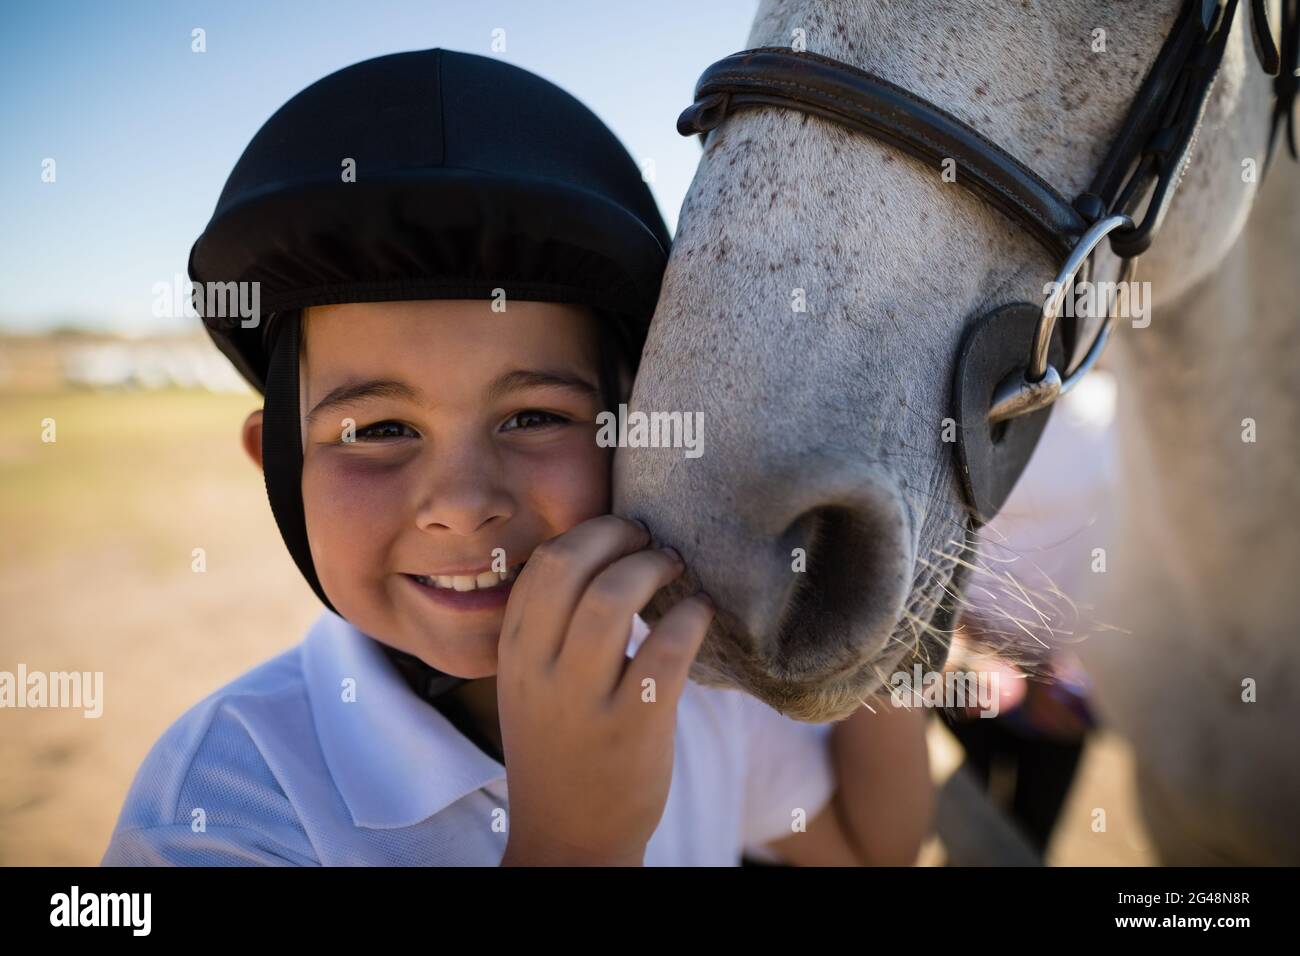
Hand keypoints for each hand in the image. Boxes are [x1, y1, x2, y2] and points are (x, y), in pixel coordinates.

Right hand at [496, 515, 712, 865]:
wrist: (567, 839)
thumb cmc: (559, 748)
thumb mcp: (529, 684)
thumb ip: (548, 626)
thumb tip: (600, 553)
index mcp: (515, 653)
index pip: (543, 564)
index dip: (588, 533)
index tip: (621, 534)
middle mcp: (541, 671)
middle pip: (572, 565)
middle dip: (619, 536)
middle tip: (652, 540)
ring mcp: (584, 700)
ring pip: (612, 598)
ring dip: (653, 567)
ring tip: (676, 568)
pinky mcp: (634, 727)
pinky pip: (666, 649)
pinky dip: (690, 616)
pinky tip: (700, 611)